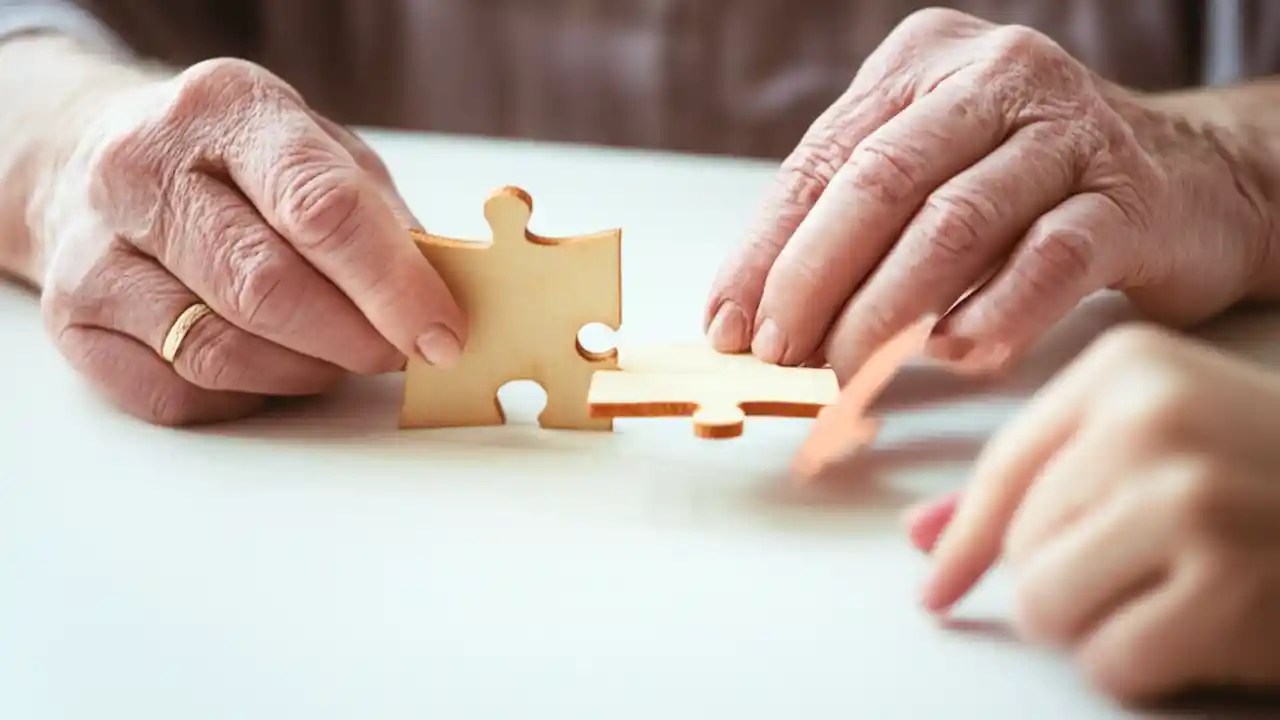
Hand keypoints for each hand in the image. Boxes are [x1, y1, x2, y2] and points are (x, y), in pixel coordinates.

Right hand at [38, 58, 465, 423]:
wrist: (94, 160)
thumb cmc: (233, 162)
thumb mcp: (317, 149)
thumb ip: (379, 216)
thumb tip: (442, 293)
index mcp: (225, 110)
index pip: (319, 207)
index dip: (393, 284)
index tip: (442, 334)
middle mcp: (144, 170)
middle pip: (267, 286)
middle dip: (355, 338)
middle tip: (398, 353)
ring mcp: (97, 249)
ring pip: (222, 350)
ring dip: (305, 372)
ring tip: (336, 357)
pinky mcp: (75, 321)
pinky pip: (179, 392)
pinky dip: (244, 395)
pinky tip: (267, 367)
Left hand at [705, 8, 1273, 378]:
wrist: (1190, 178)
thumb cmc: (1031, 185)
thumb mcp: (932, 173)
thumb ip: (848, 224)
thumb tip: (750, 316)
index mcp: (923, 64)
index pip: (823, 161)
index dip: (766, 251)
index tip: (728, 325)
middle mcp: (994, 78)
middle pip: (880, 182)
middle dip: (814, 278)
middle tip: (780, 354)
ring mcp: (1068, 132)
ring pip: (956, 220)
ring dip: (888, 308)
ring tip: (845, 371)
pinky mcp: (1129, 196)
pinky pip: (1051, 257)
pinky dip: (997, 310)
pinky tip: (954, 356)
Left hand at [917, 325, 1279, 701]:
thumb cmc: (1270, 476)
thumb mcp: (1157, 437)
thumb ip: (1040, 479)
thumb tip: (927, 537)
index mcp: (1127, 370)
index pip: (1002, 470)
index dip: (960, 540)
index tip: (936, 586)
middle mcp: (1153, 420)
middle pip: (1019, 544)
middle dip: (1066, 579)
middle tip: (1147, 567)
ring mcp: (1192, 498)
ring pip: (1045, 604)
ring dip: (1096, 624)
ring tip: (1169, 592)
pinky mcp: (1229, 582)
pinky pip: (1112, 660)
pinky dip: (1144, 664)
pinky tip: (1200, 626)